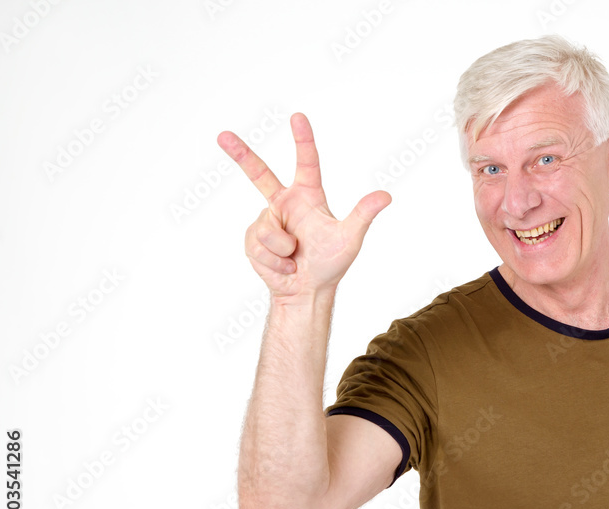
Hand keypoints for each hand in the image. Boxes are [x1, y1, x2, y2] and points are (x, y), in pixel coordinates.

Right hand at [218, 112, 390, 301]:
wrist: (307, 292)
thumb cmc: (331, 264)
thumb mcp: (349, 238)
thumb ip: (363, 214)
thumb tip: (386, 195)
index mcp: (308, 196)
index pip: (306, 163)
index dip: (303, 140)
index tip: (298, 117)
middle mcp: (285, 203)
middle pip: (259, 174)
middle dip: (241, 155)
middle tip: (223, 135)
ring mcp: (267, 221)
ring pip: (267, 228)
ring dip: (282, 250)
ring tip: (295, 259)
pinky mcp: (253, 239)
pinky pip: (258, 246)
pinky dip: (273, 262)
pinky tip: (284, 268)